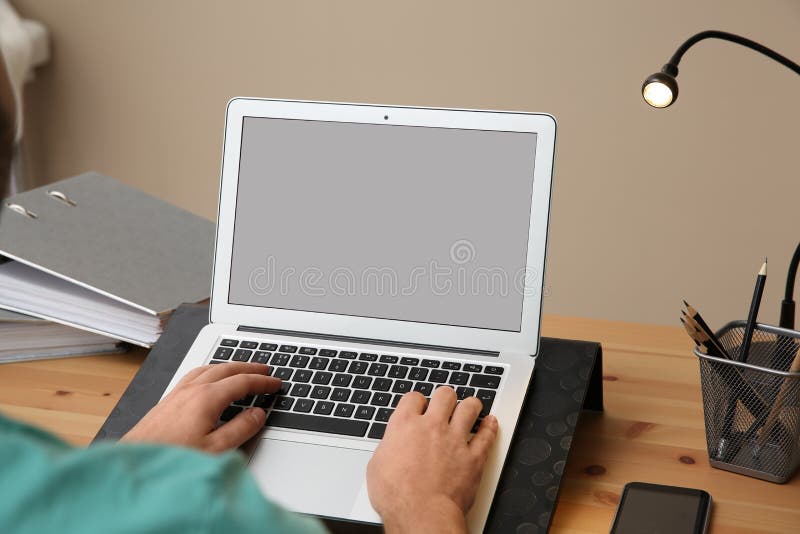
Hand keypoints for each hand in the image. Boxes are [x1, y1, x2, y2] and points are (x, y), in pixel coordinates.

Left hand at [120, 362, 279, 452]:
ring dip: (228, 367)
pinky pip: (194, 375)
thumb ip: (241, 429)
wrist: (136, 466)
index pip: (242, 382)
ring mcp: (176, 394)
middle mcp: (190, 390)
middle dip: (248, 367)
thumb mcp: (216, 449)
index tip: (275, 383)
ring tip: (240, 369)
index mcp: (206, 398)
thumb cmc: (173, 459)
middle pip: (226, 369)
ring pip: (208, 369)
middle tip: (264, 369)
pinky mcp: (167, 401)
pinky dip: (210, 371)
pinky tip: (208, 379)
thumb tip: (257, 414)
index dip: (262, 381)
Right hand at [367, 386, 498, 533]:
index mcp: (404, 426)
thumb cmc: (396, 496)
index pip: (413, 397)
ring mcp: (455, 439)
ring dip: (470, 406)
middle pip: (444, 395)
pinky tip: (490, 423)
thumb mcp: (377, 466)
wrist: (421, 514)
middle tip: (445, 403)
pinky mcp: (473, 456)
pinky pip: (487, 434)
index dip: (417, 401)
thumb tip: (391, 447)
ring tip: (470, 407)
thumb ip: (388, 447)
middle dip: (445, 397)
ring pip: (469, 408)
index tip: (419, 406)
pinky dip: (490, 427)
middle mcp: (431, 426)